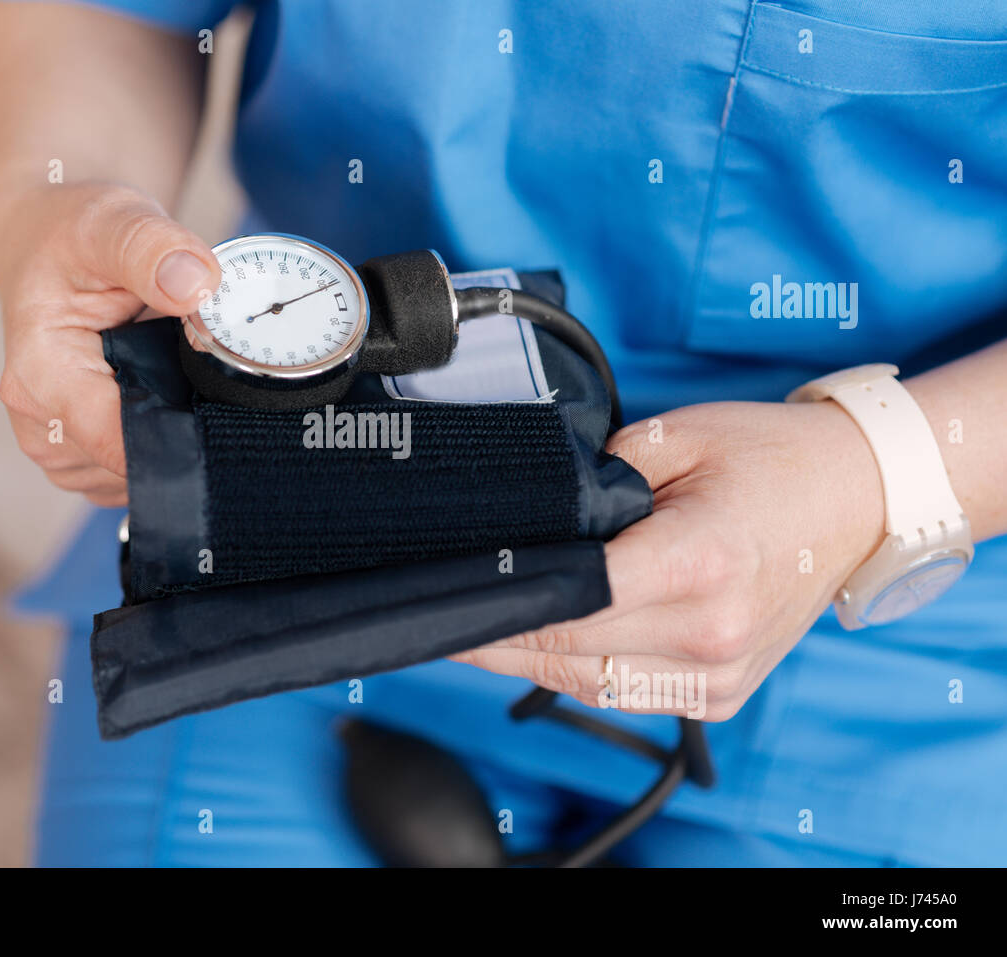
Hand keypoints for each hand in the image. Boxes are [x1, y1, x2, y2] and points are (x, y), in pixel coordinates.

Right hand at [0, 183, 219, 504]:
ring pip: (142, 472)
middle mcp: (39, 423)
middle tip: (192, 359)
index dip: (178, 427)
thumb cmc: (73, 234)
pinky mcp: (81, 457)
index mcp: (38, 374)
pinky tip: (160, 388)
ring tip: (166, 366)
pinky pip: (138, 469)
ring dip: (172, 429)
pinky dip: (162, 437)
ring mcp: (59, 448)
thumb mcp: (113, 221)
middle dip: (180, 424)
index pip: (118, 441)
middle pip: (137, 462)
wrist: (51, 242)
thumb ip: (152, 248)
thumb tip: (197, 284)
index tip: (216, 392)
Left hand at [454, 400, 886, 720]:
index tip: (448, 593)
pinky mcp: (720, 695)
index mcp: (696, 562)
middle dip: (495, 633)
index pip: (566, 603)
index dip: (496, 603)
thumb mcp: (672, 438)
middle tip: (442, 610)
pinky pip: (623, 694)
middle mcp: (709, 633)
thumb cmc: (770, 459)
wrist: (858, 496)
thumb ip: (591, 483)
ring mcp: (719, 674)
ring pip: (585, 685)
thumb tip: (529, 526)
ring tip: (479, 629)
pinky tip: (543, 644)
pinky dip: (576, 672)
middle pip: (563, 652)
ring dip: (527, 660)